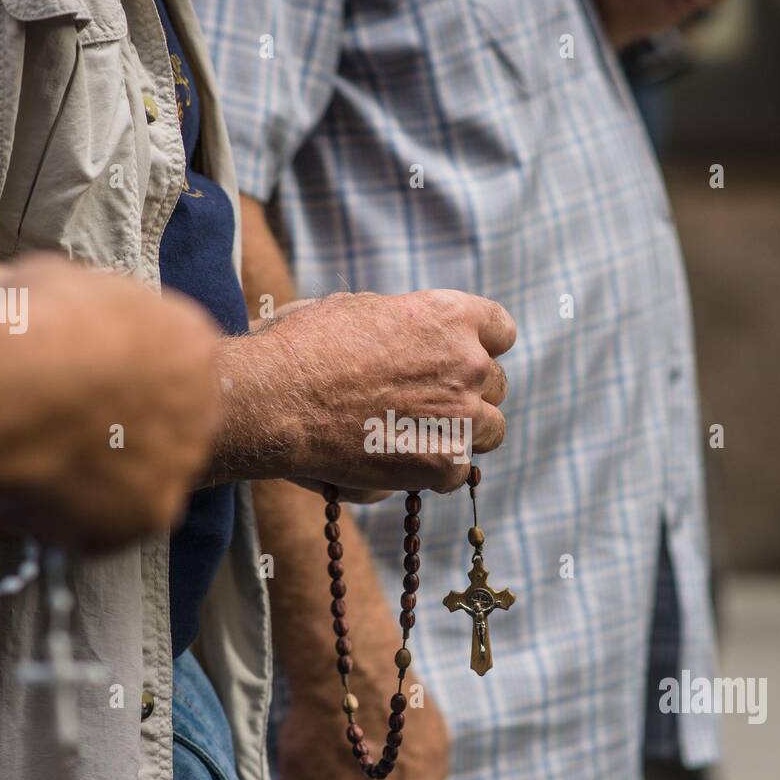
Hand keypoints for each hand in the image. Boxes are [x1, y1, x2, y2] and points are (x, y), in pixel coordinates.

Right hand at [0, 255, 223, 548]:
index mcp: (189, 341)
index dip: (122, 376)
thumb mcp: (60, 284)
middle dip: (119, 430)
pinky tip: (31, 491)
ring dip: (98, 474)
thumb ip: (82, 313)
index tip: (81, 383)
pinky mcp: (151, 516)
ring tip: (35, 459)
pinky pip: (111, 520)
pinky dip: (71, 514)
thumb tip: (55, 316)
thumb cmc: (24, 324)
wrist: (6, 390)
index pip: (171, 364)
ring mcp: (181, 465)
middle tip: (59, 429)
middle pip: (167, 424)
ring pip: (140, 476)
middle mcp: (202, 406)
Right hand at [214, 289, 514, 492]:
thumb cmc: (304, 348)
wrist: (279, 400)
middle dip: (469, 392)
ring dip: (463, 432)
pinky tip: (402, 461)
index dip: (481, 345)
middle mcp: (467, 363)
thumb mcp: (359, 309)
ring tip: (422, 436)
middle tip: (432, 403)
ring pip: (491, 430)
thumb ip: (403, 324)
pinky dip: (436, 469)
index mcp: (450, 316)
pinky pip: (459, 470)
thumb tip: (410, 338)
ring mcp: (460, 416)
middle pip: (496, 383)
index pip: (500, 330)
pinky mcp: (443, 462)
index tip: (464, 358)